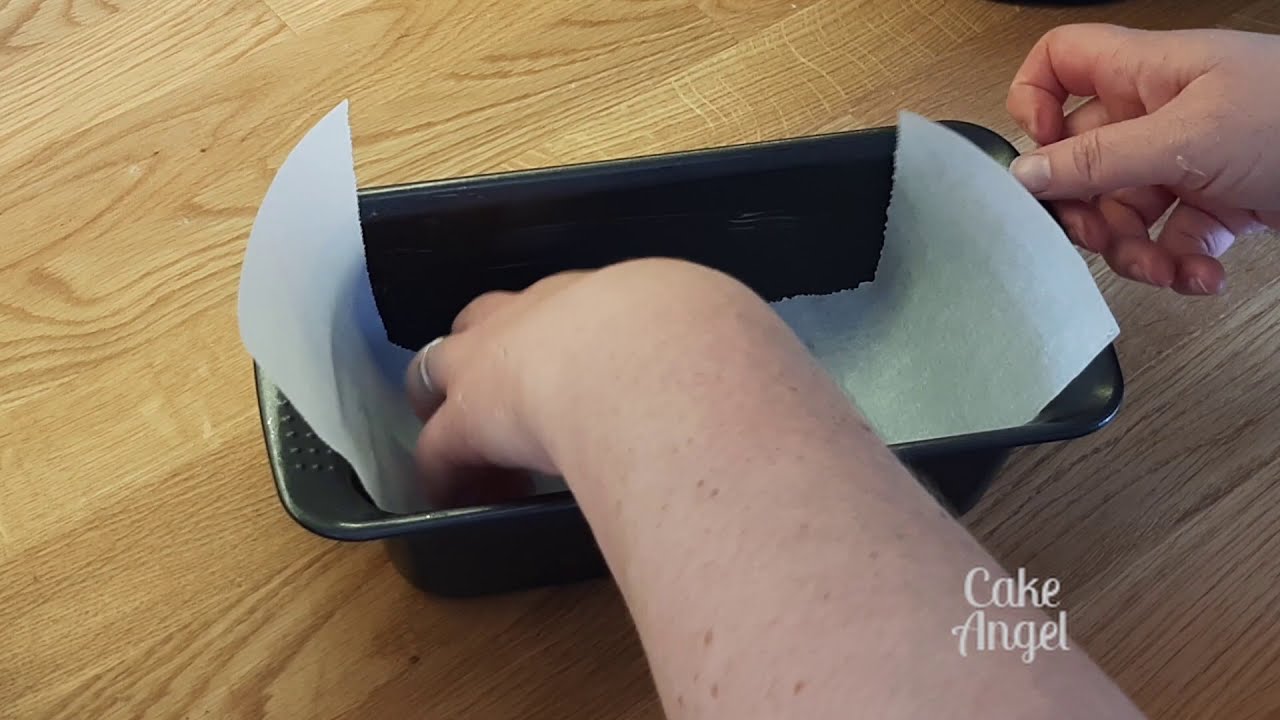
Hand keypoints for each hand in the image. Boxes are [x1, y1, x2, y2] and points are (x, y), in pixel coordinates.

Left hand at [402, 258, 796, 504]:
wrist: (655, 357)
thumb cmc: (705, 345)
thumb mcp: (724, 341)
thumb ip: (729, 364)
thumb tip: (770, 404)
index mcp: (611, 295)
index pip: (572, 305)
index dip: (565, 339)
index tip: (577, 372)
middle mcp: (545, 311)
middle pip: (492, 318)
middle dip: (493, 351)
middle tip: (511, 396)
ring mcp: (496, 356)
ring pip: (446, 369)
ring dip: (457, 402)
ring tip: (478, 447)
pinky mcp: (468, 415)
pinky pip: (440, 446)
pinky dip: (446, 470)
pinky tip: (458, 495)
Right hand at [1006, 24, 1279, 294]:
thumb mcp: (1187, 138)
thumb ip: (1099, 159)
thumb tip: (1024, 175)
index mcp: (1147, 72)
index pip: (1061, 63)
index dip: (1034, 104)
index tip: (1039, 159)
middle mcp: (1161, 111)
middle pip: (1084, 158)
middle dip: (1088, 208)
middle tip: (1101, 236)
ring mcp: (1190, 158)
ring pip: (1125, 208)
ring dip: (1135, 251)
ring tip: (1165, 268)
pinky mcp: (1220, 201)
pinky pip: (1173, 239)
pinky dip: (1181, 264)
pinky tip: (1204, 274)